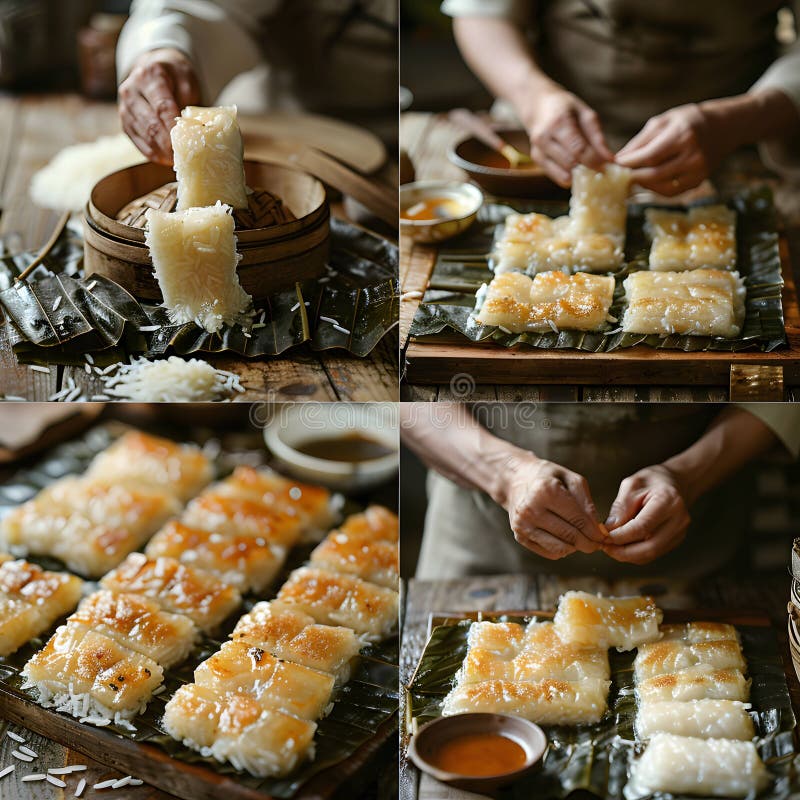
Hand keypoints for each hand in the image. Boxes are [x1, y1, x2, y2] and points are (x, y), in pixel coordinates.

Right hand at [118, 48, 200, 164]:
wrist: (152, 72)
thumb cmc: (174, 78)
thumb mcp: (187, 81)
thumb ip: (189, 101)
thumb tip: (193, 127)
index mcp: (149, 76)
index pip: (162, 106)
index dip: (174, 127)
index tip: (187, 142)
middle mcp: (131, 90)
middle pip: (151, 124)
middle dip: (169, 143)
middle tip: (185, 157)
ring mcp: (124, 108)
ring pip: (144, 136)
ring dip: (162, 151)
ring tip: (179, 161)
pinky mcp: (124, 123)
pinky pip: (139, 143)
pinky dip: (154, 154)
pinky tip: (167, 160)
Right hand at [497, 454, 604, 559]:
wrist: (516, 480)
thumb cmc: (549, 478)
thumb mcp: (571, 480)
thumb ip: (587, 503)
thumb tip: (598, 530)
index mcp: (546, 491)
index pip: (579, 520)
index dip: (596, 532)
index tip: (603, 536)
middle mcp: (531, 509)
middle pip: (570, 537)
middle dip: (589, 543)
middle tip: (597, 543)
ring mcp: (522, 524)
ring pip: (560, 549)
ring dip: (575, 548)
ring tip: (581, 540)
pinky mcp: (519, 536)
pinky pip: (548, 552)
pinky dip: (562, 550)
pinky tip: (564, 539)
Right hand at [521, 89, 613, 186]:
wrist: (538, 107)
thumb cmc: (566, 109)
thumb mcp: (585, 114)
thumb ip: (597, 137)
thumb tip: (609, 159)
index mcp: (558, 122)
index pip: (578, 149)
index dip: (594, 161)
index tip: (606, 166)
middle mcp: (544, 138)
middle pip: (571, 163)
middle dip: (588, 168)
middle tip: (600, 168)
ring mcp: (538, 150)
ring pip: (564, 175)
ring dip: (579, 174)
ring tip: (588, 167)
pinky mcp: (537, 160)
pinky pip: (558, 177)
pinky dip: (571, 176)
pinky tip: (576, 168)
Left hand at [602, 465, 690, 563]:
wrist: (672, 482)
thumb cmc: (650, 481)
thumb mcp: (631, 485)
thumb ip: (621, 507)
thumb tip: (608, 530)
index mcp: (669, 501)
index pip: (642, 527)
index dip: (620, 536)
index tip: (602, 537)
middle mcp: (678, 520)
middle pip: (650, 547)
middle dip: (623, 552)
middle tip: (604, 547)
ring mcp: (679, 532)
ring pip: (651, 554)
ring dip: (628, 555)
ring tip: (610, 547)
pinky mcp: (675, 540)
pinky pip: (653, 553)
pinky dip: (635, 554)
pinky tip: (622, 546)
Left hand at [615, 103, 724, 195]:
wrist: (725, 126)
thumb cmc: (688, 120)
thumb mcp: (664, 121)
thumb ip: (641, 141)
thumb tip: (619, 159)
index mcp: (683, 134)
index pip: (650, 155)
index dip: (630, 163)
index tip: (615, 164)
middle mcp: (693, 154)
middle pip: (655, 174)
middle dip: (633, 176)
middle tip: (619, 175)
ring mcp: (699, 170)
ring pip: (662, 187)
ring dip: (643, 185)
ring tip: (633, 177)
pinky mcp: (700, 180)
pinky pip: (672, 191)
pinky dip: (656, 189)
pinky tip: (649, 181)